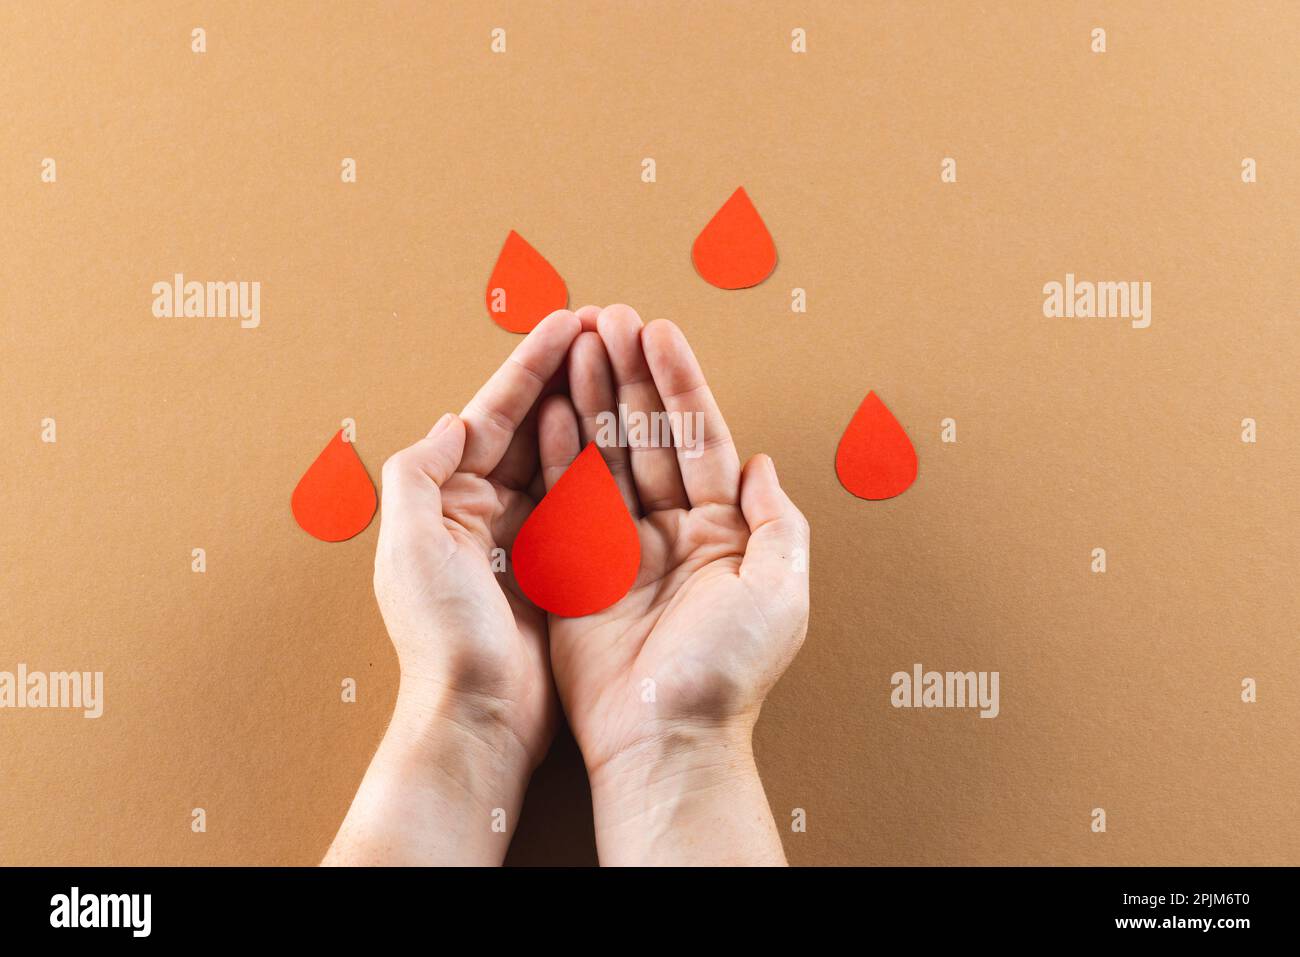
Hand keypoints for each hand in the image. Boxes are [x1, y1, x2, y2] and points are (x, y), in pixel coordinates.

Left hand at [325, 311, 580, 864]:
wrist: (478, 715)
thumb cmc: (440, 636)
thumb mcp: (409, 548)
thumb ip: (419, 475)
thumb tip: (454, 419)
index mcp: (448, 500)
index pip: (492, 417)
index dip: (529, 368)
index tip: (567, 324)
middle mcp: (485, 512)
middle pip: (530, 428)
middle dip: (566, 376)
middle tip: (606, 331)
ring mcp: (525, 539)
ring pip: (562, 457)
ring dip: (590, 410)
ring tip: (623, 365)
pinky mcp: (560, 568)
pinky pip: (587, 502)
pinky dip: (605, 465)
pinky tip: (631, 435)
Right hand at [538, 305, 809, 864]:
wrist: (664, 738)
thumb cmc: (729, 672)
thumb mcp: (779, 591)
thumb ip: (778, 520)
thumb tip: (763, 462)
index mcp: (724, 534)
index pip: (699, 440)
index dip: (680, 384)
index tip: (658, 332)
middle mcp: (674, 534)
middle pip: (649, 438)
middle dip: (631, 377)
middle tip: (609, 318)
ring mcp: (623, 549)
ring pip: (607, 458)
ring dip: (595, 400)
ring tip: (580, 344)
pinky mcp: (579, 571)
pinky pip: (568, 500)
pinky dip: (560, 452)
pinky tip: (553, 407)